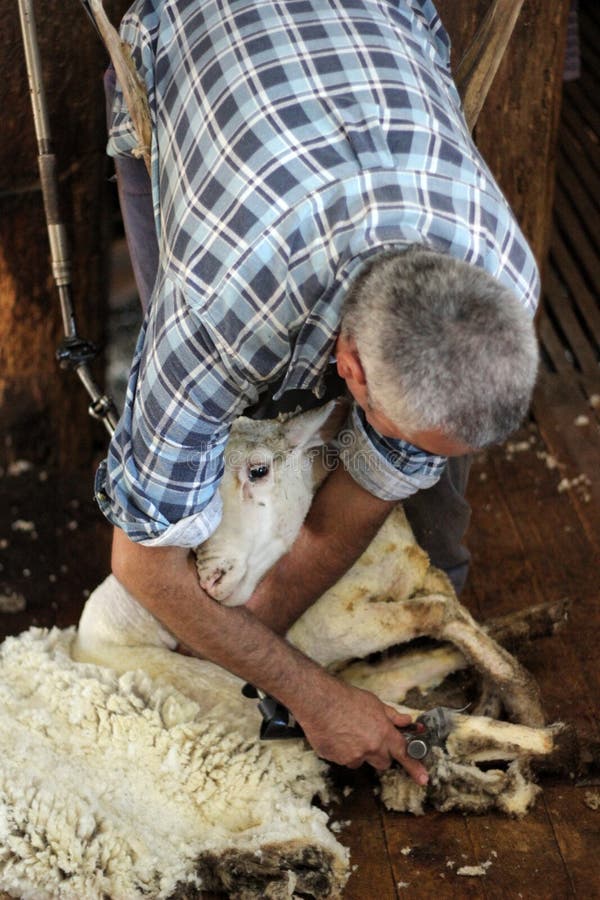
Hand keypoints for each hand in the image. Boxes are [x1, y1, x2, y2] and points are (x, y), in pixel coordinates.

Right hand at [295, 680, 428, 785]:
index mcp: (384, 733)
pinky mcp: (338, 760)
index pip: (404, 753)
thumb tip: (408, 721)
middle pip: (383, 763)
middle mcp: (371, 748)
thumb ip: (392, 716)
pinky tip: (335, 734)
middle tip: (369, 739)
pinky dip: (341, 751)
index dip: (415, 767)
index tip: (423, 779)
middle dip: (379, 755)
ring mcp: (354, 756)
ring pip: (361, 761)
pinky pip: (343, 759)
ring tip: (346, 731)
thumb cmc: (347, 698)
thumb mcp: (374, 702)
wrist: (320, 701)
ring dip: (357, 752)